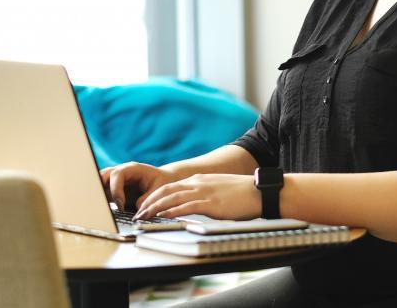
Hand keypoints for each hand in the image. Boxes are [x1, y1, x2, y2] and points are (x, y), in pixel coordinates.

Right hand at [99, 161, 179, 210]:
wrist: (162, 180)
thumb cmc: (161, 182)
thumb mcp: (158, 190)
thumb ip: (147, 199)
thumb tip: (136, 212)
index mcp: (131, 169)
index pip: (116, 175)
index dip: (115, 190)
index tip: (120, 205)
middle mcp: (120, 172)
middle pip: (102, 175)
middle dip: (99, 189)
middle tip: (101, 206)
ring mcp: (115, 180)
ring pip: (99, 183)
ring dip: (98, 195)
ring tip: (98, 209)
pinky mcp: (114, 189)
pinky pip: (103, 193)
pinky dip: (100, 201)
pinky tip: (101, 212)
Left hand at [132, 173, 260, 220]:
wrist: (259, 191)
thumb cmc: (242, 193)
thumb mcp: (218, 189)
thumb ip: (204, 194)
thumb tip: (194, 204)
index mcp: (199, 179)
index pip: (170, 186)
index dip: (154, 196)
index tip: (144, 206)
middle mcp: (198, 183)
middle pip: (166, 190)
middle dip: (149, 202)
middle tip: (137, 212)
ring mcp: (204, 192)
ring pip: (172, 198)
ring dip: (155, 208)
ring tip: (143, 216)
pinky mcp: (211, 204)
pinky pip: (186, 206)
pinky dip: (172, 211)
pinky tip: (163, 216)